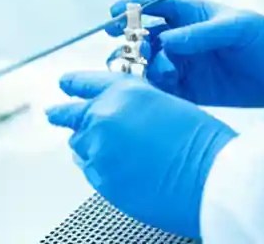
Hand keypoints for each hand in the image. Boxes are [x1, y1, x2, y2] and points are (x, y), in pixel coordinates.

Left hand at [45, 72, 235, 238]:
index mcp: (124, 92)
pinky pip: (88, 169)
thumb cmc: (202, 142)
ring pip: (79, 144)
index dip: (73, 82)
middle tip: (54, 114)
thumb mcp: (166, 105)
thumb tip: (122, 117)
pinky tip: (111, 166)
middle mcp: (105, 118)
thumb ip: (135, 106)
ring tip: (102, 148)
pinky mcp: (101, 180)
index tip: (64, 82)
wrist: (210, 178)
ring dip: (86, 143)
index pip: (86, 82)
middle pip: (69, 114)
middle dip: (62, 114)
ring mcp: (99, 150)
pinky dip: (95, 165)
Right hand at [106, 0, 263, 112]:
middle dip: (128, 43)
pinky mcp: (191, 90)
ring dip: (137, 69)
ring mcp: (184, 64)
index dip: (129, 9)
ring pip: (148, 64)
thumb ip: (201, 34)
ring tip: (135, 76)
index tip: (112, 16)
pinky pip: (163, 89)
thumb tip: (166, 41)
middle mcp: (181, 38)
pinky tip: (148, 93)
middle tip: (124, 54)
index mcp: (190, 13)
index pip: (153, 6)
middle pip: (143, 37)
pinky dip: (152, 90)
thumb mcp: (237, 29)